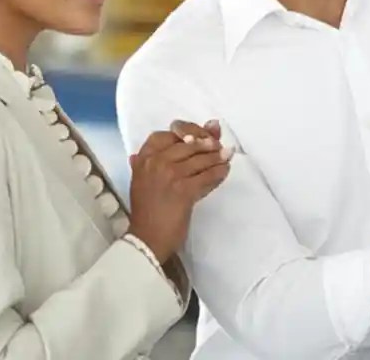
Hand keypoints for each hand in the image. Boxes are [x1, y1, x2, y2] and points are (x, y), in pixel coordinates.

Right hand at [127, 126, 231, 263]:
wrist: (147, 238)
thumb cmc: (149, 209)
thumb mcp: (147, 178)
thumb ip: (161, 157)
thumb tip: (185, 136)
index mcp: (143, 159)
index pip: (168, 135)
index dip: (188, 132)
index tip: (201, 137)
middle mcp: (155, 163)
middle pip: (189, 144)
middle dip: (208, 144)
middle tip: (220, 147)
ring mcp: (169, 175)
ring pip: (201, 158)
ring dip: (218, 157)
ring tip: (226, 156)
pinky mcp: (184, 190)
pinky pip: (208, 175)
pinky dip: (219, 172)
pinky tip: (225, 171)